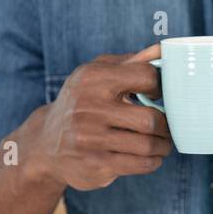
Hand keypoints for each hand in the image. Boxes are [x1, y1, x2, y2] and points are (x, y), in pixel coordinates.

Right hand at [28, 45, 172, 190]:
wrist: (45, 143)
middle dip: (166, 125)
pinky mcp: (94, 164)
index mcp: (92, 78)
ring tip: (163, 142)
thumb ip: (131, 62)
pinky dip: (153, 161)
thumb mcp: (97, 74)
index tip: (158, 95)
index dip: (160, 86)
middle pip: (150, 119)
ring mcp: (90, 138)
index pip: (145, 76)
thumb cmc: (82, 103)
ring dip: (163, 145)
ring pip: (147, 145)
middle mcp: (88, 107)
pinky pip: (140, 164)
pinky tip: (152, 156)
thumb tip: (165, 49)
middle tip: (167, 126)